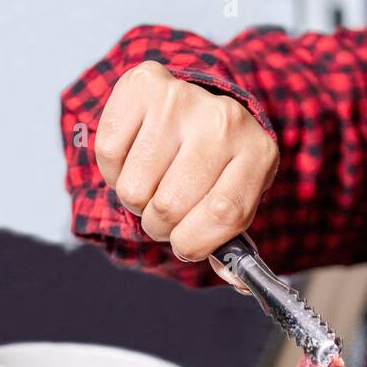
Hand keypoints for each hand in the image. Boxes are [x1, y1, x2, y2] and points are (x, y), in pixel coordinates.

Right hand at [94, 61, 277, 261]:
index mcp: (258, 153)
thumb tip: (239, 283)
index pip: (223, 214)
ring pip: (134, 187)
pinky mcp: (143, 84)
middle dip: (160, 224)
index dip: (195, 243)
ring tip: (152, 184)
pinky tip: (134, 159)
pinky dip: (113, 171)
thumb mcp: (235, 199)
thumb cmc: (217, 166)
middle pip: (171, 205)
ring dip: (136, 200)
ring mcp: (183, 98)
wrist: (201, 104)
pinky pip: (109, 154)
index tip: (185, 244)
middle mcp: (224, 120)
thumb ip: (232, 244)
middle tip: (165, 212)